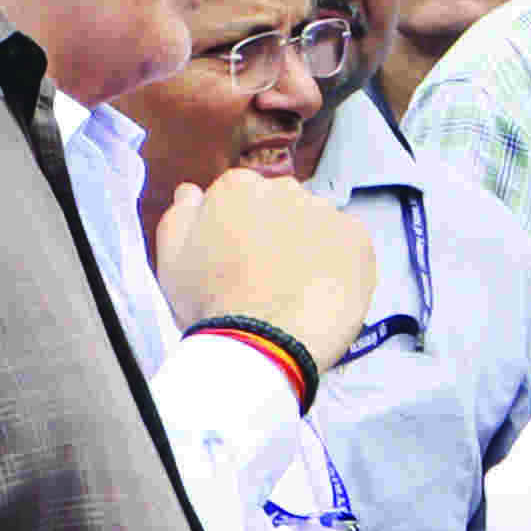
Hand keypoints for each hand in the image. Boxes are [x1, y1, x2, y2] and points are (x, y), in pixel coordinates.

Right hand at [157, 171, 375, 367]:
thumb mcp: (173, 258)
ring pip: (317, 225)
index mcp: (237, 188)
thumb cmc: (212, 303)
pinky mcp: (357, 238)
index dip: (240, 230)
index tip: (239, 257)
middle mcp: (284, 189)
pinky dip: (338, 263)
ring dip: (310, 246)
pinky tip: (319, 289)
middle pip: (282, 206)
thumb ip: (181, 215)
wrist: (265, 341)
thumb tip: (191, 192)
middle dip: (277, 233)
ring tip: (294, 287)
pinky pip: (348, 245)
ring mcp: (325, 212)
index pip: (242, 197)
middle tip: (267, 275)